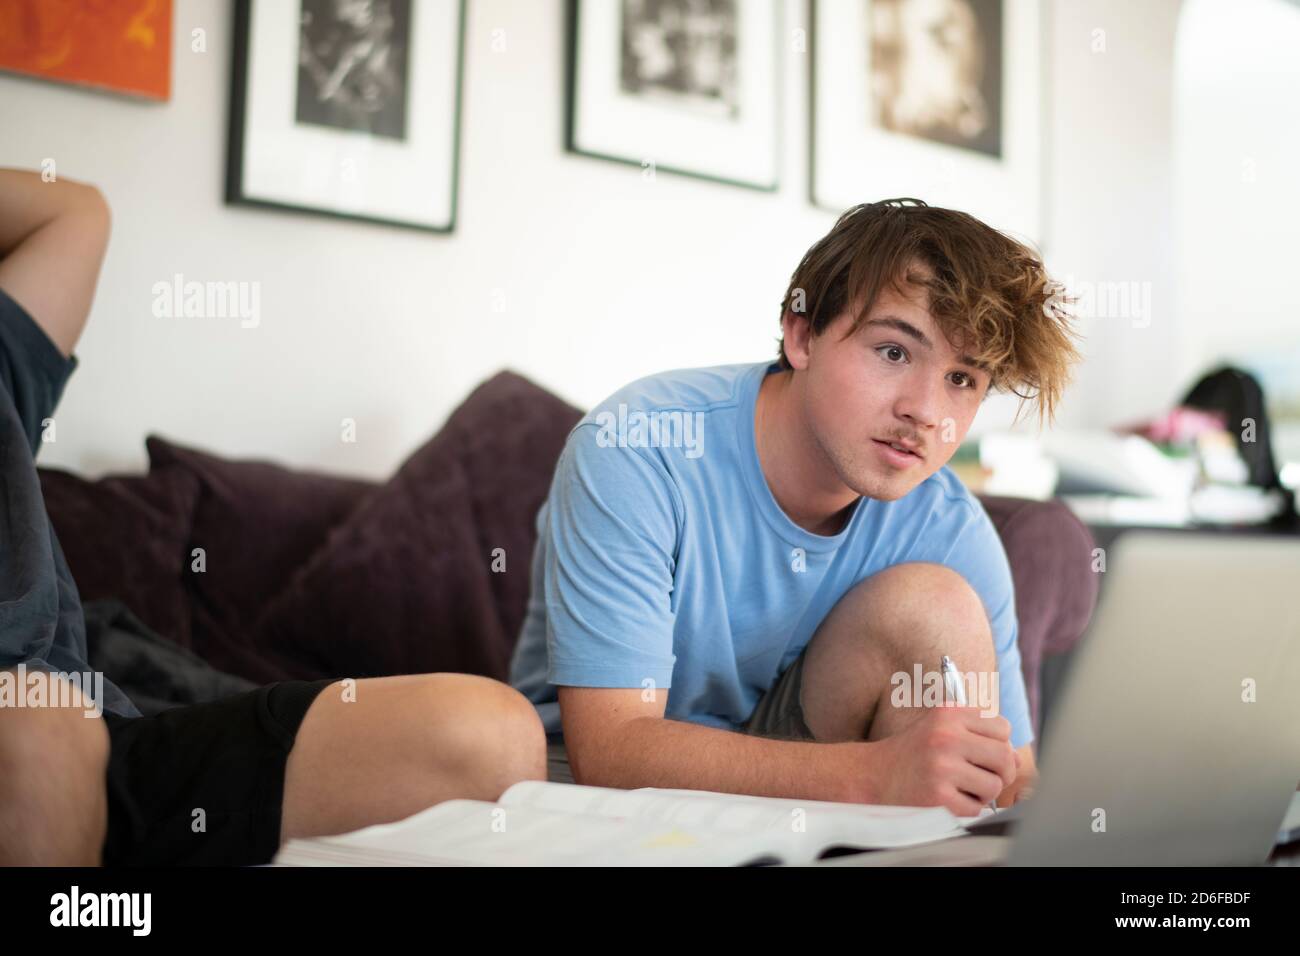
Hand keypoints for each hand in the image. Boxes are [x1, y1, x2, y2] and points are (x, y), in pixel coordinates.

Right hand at [858, 706, 1017, 815]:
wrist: (874, 776)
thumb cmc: (915, 753)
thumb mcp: (940, 728)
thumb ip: (978, 734)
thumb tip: (1016, 757)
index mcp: (948, 714)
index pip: (1002, 728)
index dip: (998, 744)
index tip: (982, 753)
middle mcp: (945, 736)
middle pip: (1004, 757)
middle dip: (1001, 772)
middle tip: (983, 777)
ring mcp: (941, 767)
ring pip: (993, 785)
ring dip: (982, 793)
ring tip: (961, 787)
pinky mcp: (937, 796)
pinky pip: (977, 808)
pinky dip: (967, 809)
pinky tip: (948, 799)